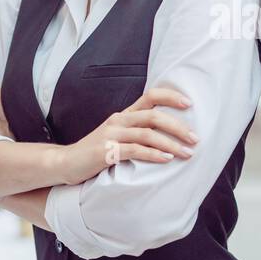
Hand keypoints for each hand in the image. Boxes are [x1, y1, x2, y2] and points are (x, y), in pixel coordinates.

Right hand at [58, 86, 198, 185]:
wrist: (65, 163)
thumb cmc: (96, 153)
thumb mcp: (117, 137)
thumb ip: (136, 133)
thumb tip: (167, 135)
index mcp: (124, 115)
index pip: (150, 96)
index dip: (170, 97)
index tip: (190, 103)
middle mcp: (119, 120)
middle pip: (154, 116)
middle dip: (178, 126)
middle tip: (195, 139)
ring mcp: (112, 135)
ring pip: (147, 134)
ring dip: (171, 143)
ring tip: (187, 153)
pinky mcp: (107, 152)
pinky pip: (135, 151)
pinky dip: (154, 155)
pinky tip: (167, 159)